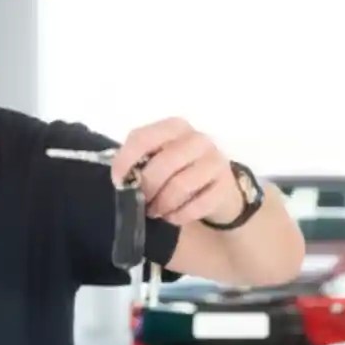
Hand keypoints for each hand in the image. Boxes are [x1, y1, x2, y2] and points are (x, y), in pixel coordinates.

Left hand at [110, 117, 243, 225]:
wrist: (218, 187)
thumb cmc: (180, 171)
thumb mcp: (159, 159)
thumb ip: (140, 162)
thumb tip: (122, 179)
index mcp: (175, 127)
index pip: (143, 137)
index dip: (126, 160)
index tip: (118, 181)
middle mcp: (198, 139)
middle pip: (164, 163)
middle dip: (147, 187)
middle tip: (141, 201)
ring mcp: (215, 161)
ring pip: (181, 185)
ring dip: (163, 204)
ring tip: (156, 211)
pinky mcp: (226, 186)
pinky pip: (198, 205)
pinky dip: (180, 215)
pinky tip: (173, 217)